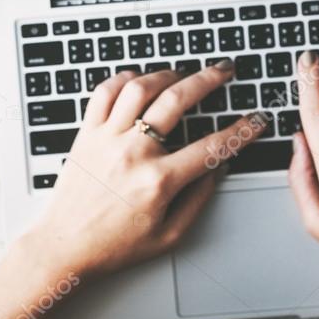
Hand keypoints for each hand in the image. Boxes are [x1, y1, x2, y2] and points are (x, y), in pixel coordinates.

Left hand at [23, 64, 268, 277]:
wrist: (64, 247)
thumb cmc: (113, 246)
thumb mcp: (169, 236)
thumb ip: (198, 201)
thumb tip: (216, 169)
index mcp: (159, 181)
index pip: (212, 146)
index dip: (241, 130)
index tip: (255, 120)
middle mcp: (133, 154)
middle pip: (177, 99)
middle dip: (209, 79)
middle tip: (224, 71)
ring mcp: (107, 139)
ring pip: (140, 87)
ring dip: (167, 74)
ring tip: (182, 73)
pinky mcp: (86, 134)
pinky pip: (104, 92)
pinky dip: (124, 79)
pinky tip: (139, 80)